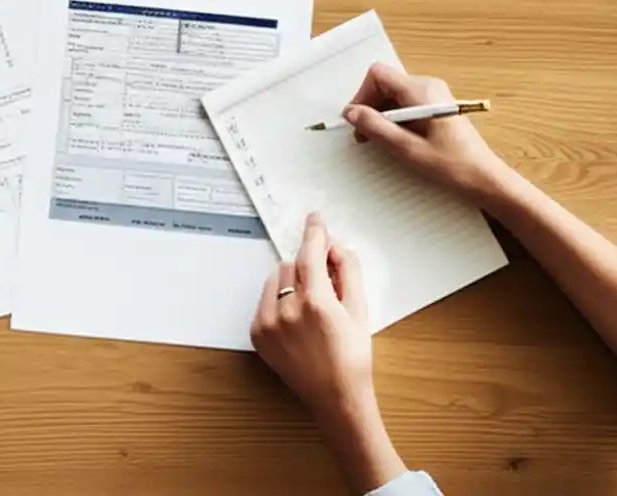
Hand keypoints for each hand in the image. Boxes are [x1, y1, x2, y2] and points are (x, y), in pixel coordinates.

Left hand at [251, 213, 405, 493]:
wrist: (335, 397)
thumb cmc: (352, 357)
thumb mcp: (359, 310)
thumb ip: (348, 272)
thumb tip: (335, 248)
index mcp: (315, 302)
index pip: (310, 253)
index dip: (314, 233)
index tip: (314, 220)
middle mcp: (286, 311)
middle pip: (292, 264)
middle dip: (308, 266)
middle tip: (325, 283)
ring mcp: (267, 323)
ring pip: (275, 280)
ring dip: (292, 283)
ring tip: (311, 309)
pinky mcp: (256, 334)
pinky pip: (265, 301)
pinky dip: (279, 302)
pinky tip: (297, 322)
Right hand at [343, 62, 510, 203]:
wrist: (483, 176)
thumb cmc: (450, 164)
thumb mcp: (406, 148)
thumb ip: (376, 127)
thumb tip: (351, 113)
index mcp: (421, 91)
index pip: (378, 75)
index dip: (362, 95)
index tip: (357, 121)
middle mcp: (428, 86)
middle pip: (385, 84)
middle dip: (370, 107)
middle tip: (365, 135)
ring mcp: (434, 95)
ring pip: (393, 95)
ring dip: (381, 115)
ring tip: (380, 140)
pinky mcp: (436, 106)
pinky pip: (406, 103)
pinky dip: (394, 119)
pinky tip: (397, 139)